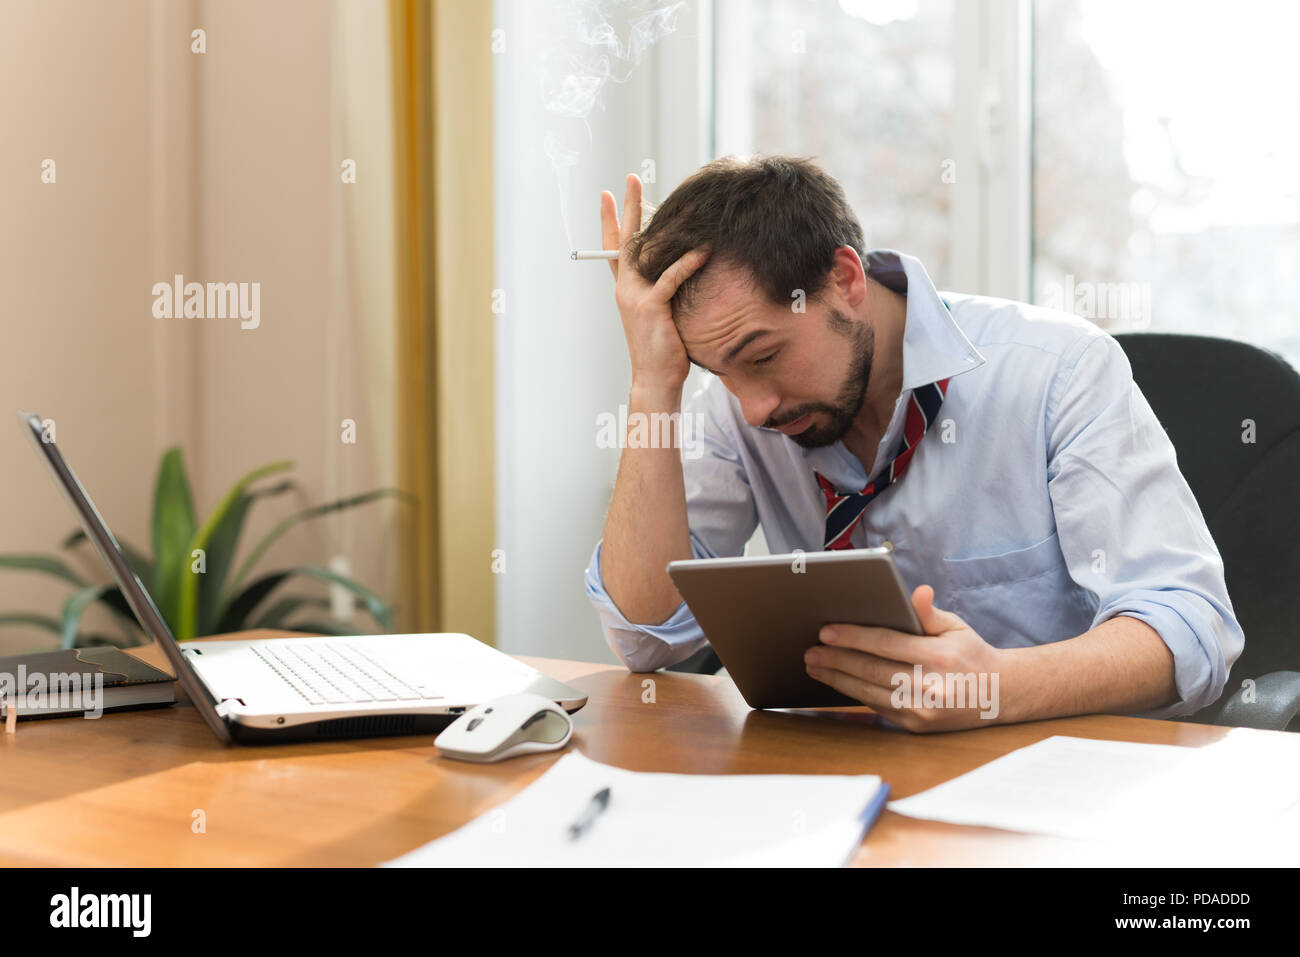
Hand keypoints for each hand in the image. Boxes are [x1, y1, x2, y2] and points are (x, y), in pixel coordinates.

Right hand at [601, 173, 709, 392]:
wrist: (655, 380)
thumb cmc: (663, 351)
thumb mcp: (659, 315)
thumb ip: (663, 291)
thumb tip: (679, 270)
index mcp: (625, 291)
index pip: (613, 249)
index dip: (610, 222)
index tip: (607, 196)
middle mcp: (625, 290)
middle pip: (623, 241)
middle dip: (626, 208)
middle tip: (629, 180)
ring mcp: (635, 298)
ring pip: (644, 253)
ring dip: (658, 226)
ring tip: (671, 203)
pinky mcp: (652, 307)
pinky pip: (670, 278)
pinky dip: (687, 262)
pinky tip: (702, 250)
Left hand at [803, 585, 1010, 731]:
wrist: (999, 695)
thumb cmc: (972, 654)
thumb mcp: (956, 627)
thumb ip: (929, 613)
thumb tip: (917, 592)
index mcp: (940, 656)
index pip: (886, 644)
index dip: (853, 637)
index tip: (826, 631)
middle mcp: (931, 686)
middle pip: (872, 670)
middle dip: (836, 660)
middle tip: (809, 651)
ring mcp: (923, 710)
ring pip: (869, 693)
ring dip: (838, 680)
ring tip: (815, 667)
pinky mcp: (916, 726)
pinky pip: (878, 707)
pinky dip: (855, 694)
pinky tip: (838, 682)